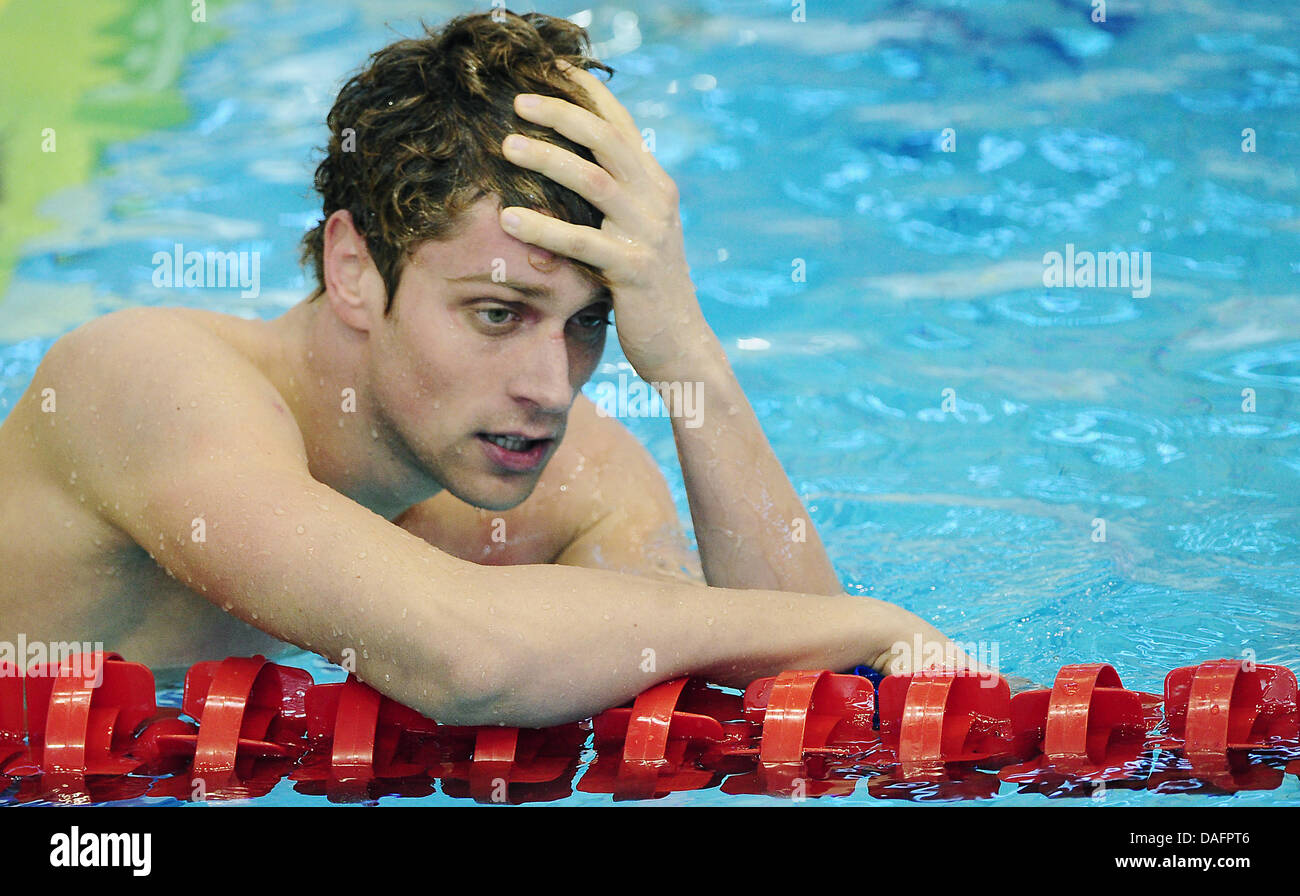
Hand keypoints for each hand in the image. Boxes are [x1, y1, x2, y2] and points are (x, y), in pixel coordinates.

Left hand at [499, 62, 709, 381]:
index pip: (619, 125)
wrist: (679, 343)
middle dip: (562, 113)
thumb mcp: (634, 232)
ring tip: (507, 145)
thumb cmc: (645, 289)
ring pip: (595, 181)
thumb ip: (613, 197)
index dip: (586, 94)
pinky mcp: (634, 269)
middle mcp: (656, 200)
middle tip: (518, 101)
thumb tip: (569, 165)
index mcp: (654, 184)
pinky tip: (508, 219)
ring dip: (548, 158)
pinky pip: (582, 241)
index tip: (550, 70)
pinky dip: (543, 227)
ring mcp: (648, 233)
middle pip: (607, 139)